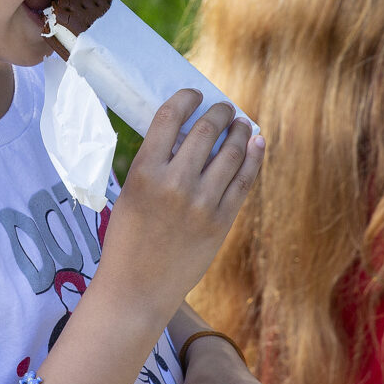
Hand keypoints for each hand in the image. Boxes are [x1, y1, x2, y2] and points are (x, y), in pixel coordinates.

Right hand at [100, 90, 264, 310]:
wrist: (136, 289)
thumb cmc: (128, 239)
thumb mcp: (131, 194)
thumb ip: (157, 163)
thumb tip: (188, 131)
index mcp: (144, 173)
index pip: (169, 118)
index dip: (186, 98)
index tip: (195, 94)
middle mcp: (174, 184)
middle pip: (205, 130)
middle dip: (219, 111)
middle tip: (224, 107)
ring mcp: (201, 204)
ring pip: (231, 152)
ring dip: (240, 130)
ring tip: (241, 123)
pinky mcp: (221, 222)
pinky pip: (244, 180)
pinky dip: (253, 156)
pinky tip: (256, 142)